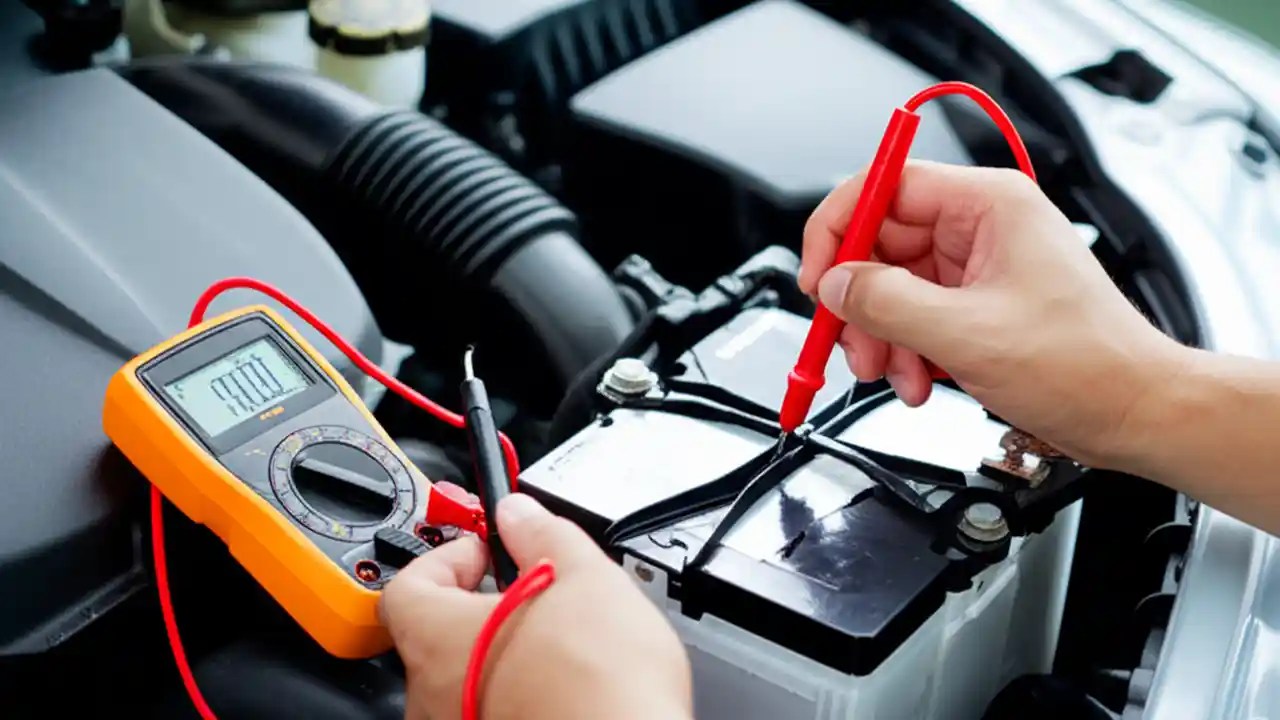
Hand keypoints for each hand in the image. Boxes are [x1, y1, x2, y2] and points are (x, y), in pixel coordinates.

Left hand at [380, 493, 692, 719]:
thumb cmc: (600, 685)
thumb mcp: (585, 577)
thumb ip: (542, 535)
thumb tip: (520, 515)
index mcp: (439, 639)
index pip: (408, 585)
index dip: (448, 559)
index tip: (486, 551)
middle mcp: (432, 696)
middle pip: (435, 635)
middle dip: (480, 608)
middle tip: (527, 594)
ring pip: (463, 682)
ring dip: (498, 656)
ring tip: (555, 644)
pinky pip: (488, 712)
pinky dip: (515, 695)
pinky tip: (562, 687)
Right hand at [799, 161, 1185, 465]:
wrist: (1133, 411)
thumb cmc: (1086, 364)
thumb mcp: (966, 333)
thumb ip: (887, 302)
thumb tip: (836, 286)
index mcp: (989, 204)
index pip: (884, 185)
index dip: (839, 228)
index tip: (820, 276)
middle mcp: (982, 226)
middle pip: (880, 245)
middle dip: (860, 302)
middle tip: (851, 343)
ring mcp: (978, 266)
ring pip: (892, 287)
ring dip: (882, 337)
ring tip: (895, 375)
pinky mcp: (976, 304)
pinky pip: (914, 316)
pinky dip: (904, 351)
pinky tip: (918, 380)